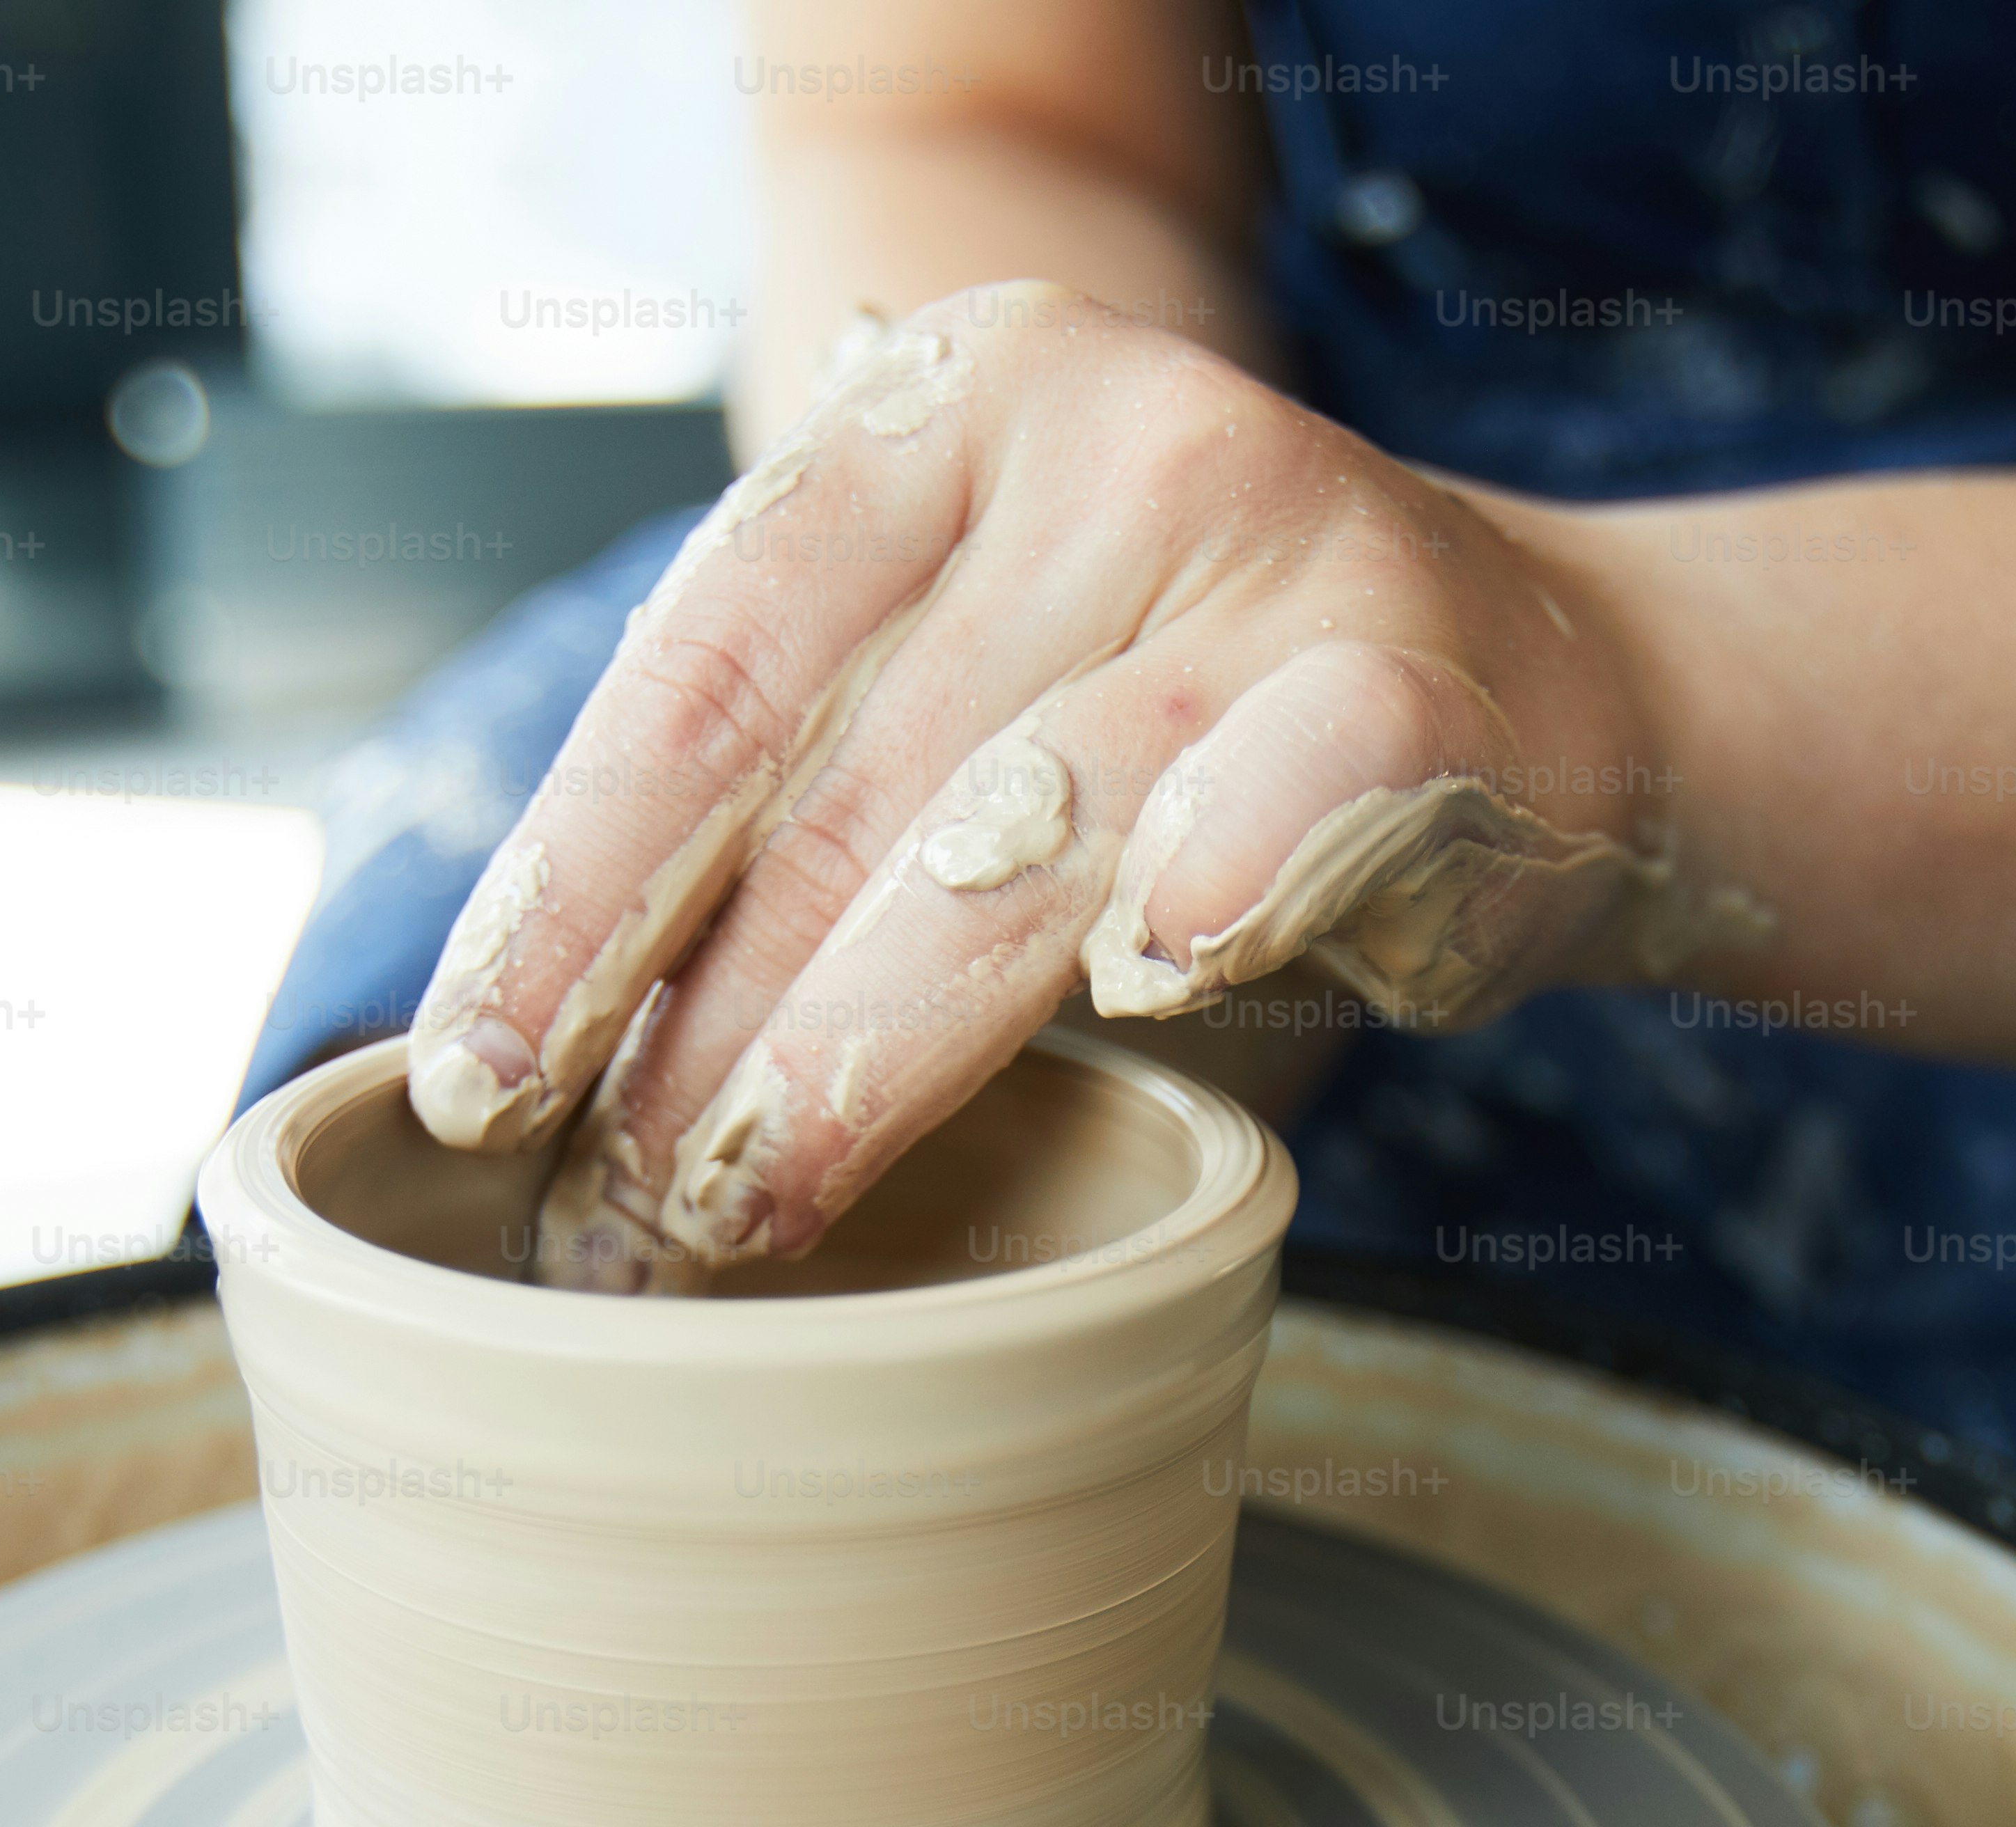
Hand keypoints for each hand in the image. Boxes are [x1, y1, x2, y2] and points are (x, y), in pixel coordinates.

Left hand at [392, 282, 1756, 1282]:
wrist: (1541, 684)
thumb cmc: (1183, 728)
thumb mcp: (958, 688)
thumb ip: (790, 809)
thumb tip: (537, 1071)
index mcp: (934, 405)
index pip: (700, 669)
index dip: (571, 893)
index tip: (474, 1084)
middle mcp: (1099, 433)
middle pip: (838, 785)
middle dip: (696, 1040)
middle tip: (608, 1233)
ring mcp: (1272, 543)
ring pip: (1018, 827)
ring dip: (862, 1052)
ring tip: (747, 1207)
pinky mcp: (1422, 680)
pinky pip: (1300, 793)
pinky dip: (1224, 883)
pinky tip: (1155, 978)